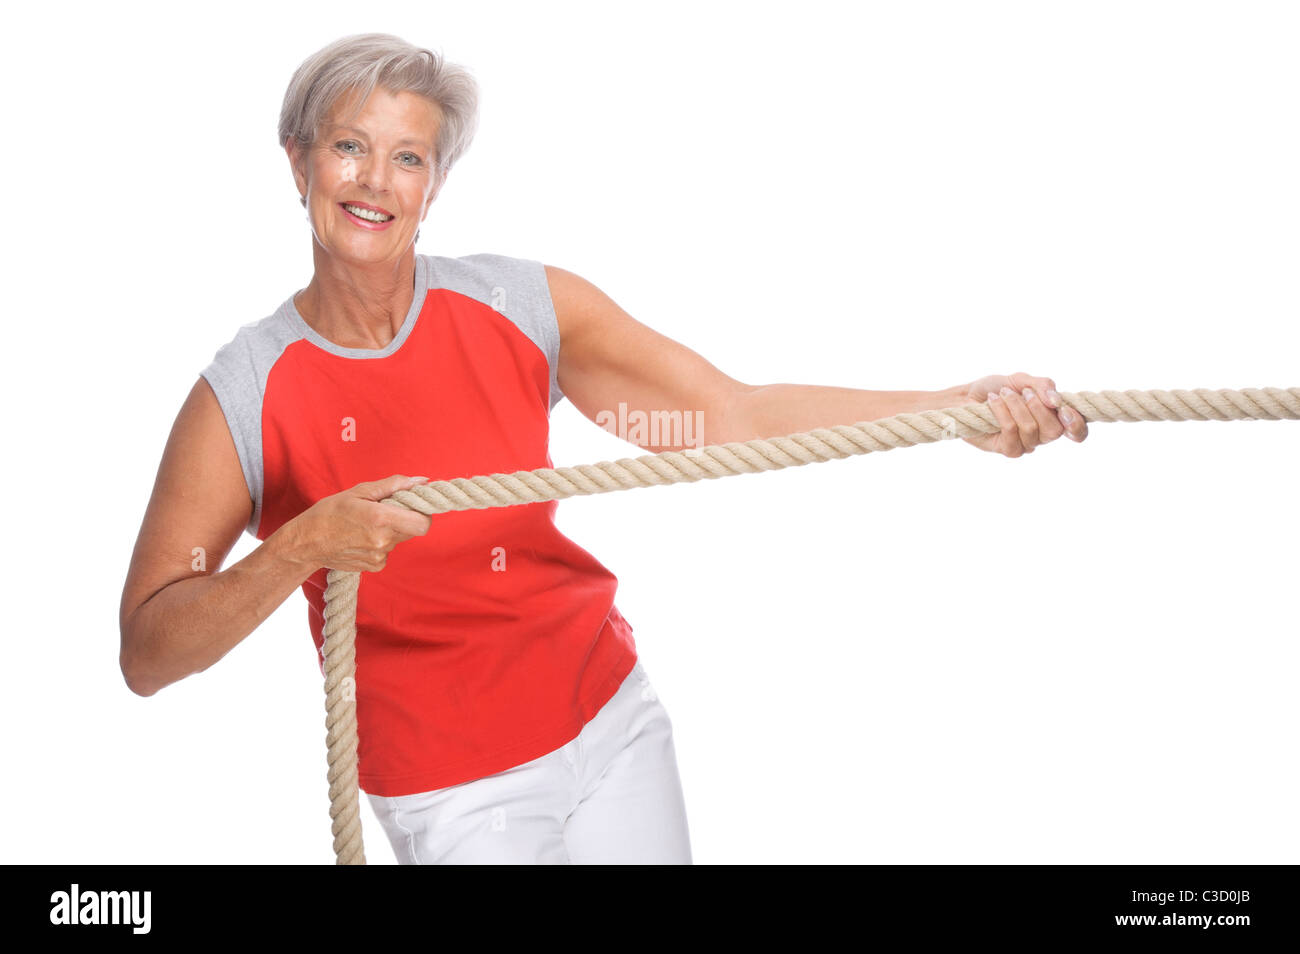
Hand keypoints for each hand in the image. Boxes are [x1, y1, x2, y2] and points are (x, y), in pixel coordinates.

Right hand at [279, 474, 433, 572]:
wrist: (306, 543)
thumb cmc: (330, 512)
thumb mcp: (360, 491)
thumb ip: (394, 485)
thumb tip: (422, 481)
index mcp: (380, 519)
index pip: (423, 523)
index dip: (422, 513)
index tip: (412, 505)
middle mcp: (382, 541)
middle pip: (413, 530)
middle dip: (405, 518)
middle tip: (385, 510)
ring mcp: (379, 556)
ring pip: (399, 540)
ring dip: (390, 530)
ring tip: (366, 524)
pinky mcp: (374, 566)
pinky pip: (387, 552)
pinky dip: (380, 543)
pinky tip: (361, 537)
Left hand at [957, 372, 1087, 456]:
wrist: (967, 396)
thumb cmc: (996, 388)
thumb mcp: (1022, 379)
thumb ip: (1043, 385)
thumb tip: (1056, 401)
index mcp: (1053, 417)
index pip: (1077, 431)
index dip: (1077, 425)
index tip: (1064, 409)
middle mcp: (1042, 434)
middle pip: (1054, 431)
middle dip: (1038, 407)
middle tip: (1024, 392)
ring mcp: (1025, 444)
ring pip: (1032, 430)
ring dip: (1016, 406)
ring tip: (1004, 393)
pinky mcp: (1007, 449)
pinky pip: (1012, 432)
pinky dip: (1002, 412)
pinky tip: (993, 401)